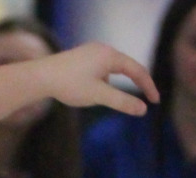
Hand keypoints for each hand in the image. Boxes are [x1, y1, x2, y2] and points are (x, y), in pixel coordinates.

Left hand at [34, 42, 158, 116]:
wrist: (40, 76)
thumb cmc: (70, 85)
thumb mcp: (99, 96)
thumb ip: (122, 102)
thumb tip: (143, 109)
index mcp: (110, 55)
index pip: (137, 70)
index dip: (148, 86)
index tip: (155, 101)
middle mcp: (103, 49)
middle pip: (127, 66)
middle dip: (137, 82)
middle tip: (146, 98)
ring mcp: (91, 51)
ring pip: (113, 68)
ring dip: (119, 83)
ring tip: (115, 98)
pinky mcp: (81, 57)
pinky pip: (101, 68)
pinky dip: (105, 80)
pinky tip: (93, 91)